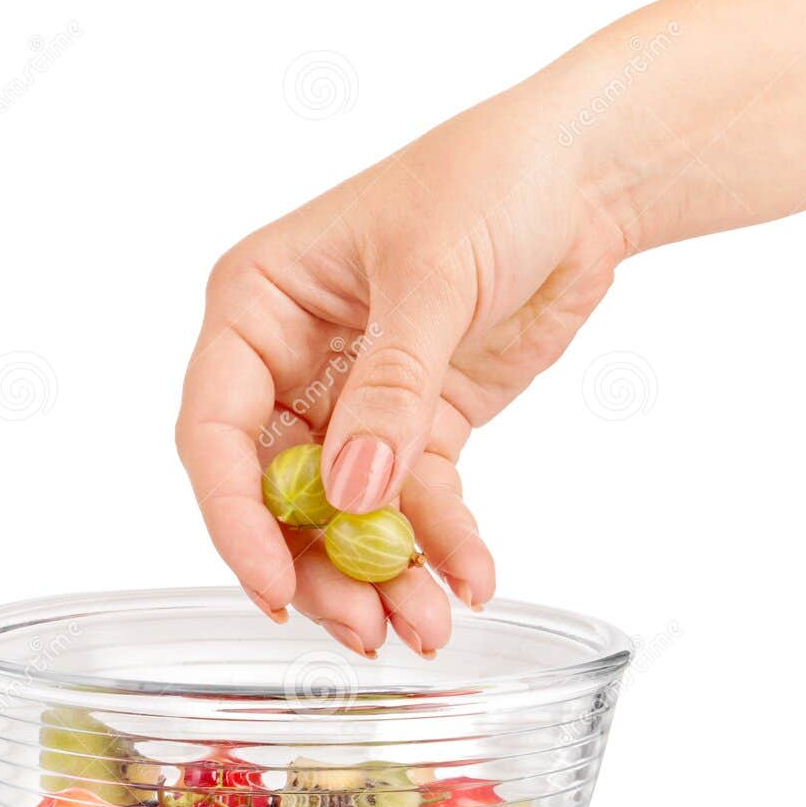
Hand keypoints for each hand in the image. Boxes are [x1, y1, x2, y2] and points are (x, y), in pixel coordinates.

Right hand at [176, 86, 628, 656]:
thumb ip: (391, 387)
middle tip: (365, 629)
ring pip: (347, 511)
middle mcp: (292, 358)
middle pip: (278, 490)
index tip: (273, 589)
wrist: (588, 177)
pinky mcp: (421, 424)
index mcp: (259, 303)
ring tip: (429, 626)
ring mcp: (357, 398)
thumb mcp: (432, 276)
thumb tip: (351, 492)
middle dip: (319, 566)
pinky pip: (418, 501)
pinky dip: (441, 542)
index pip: (217, 428)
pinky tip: (470, 579)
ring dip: (382, 572)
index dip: (236, 518)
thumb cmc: (492, 179)